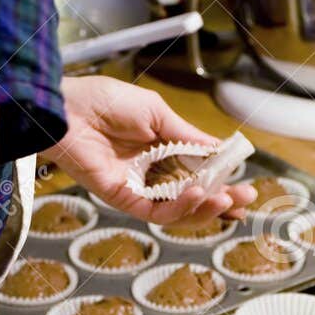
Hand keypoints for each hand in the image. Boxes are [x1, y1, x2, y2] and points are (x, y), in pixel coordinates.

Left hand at [44, 76, 254, 224]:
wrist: (69, 108)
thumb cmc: (105, 102)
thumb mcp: (157, 113)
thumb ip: (188, 136)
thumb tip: (219, 150)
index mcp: (162, 150)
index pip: (199, 174)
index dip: (222, 182)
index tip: (245, 184)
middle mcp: (151, 173)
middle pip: (192, 197)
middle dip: (221, 201)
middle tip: (245, 200)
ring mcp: (138, 188)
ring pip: (178, 211)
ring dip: (205, 207)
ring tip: (225, 199)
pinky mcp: (123, 199)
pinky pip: (156, 212)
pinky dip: (180, 206)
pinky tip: (198, 194)